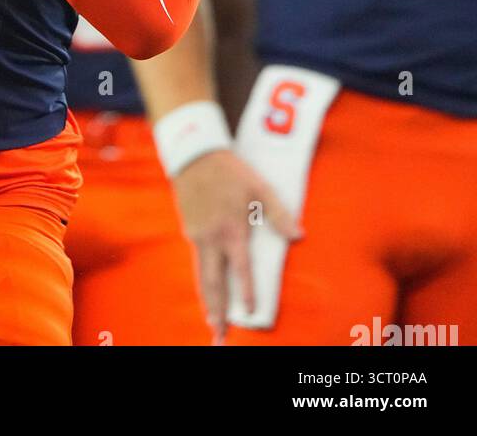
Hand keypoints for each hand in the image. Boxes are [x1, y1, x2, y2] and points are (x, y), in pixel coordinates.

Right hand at [173, 149, 302, 341]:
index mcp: (231, 229)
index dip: (246, 291)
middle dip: (217, 311)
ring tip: (211, 322)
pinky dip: (202, 282)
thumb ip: (279, 212)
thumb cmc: (230, 170)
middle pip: (213, 282)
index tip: (251, 312)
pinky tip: (206, 291)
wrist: (194, 154)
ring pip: (201, 276)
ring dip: (207, 302)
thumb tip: (298, 236)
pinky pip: (197, 262)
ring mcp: (197, 235)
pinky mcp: (189, 230)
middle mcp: (211, 238)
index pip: (240, 268)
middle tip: (219, 334)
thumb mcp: (259, 186)